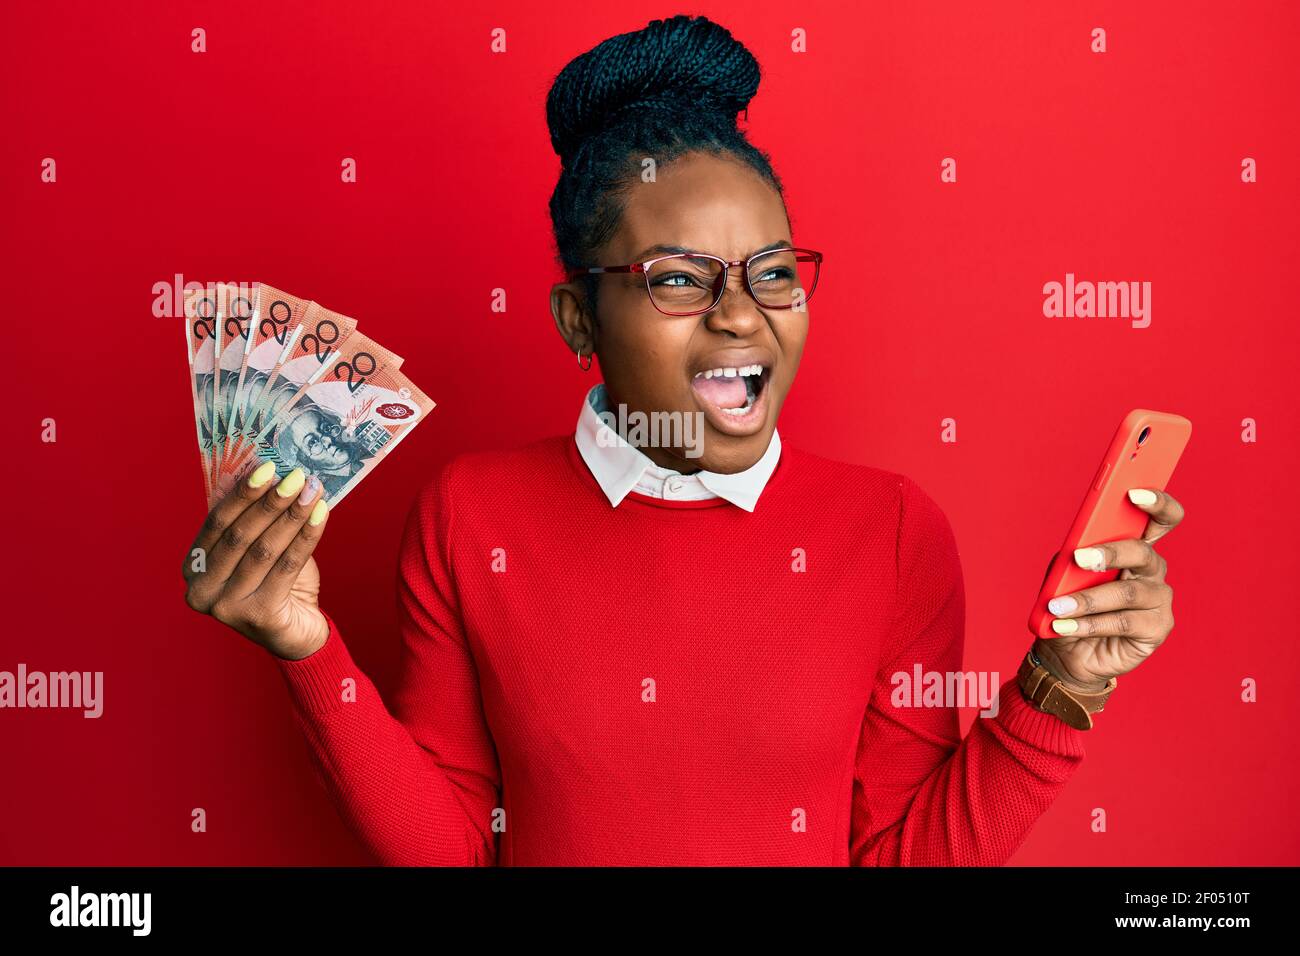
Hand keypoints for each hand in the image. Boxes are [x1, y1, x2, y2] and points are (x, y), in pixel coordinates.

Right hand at [182, 461, 331, 660]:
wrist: (296, 632)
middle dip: (271, 502)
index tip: (269, 467)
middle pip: (240, 535)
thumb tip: (268, 473)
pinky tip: (320, 515)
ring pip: (264, 550)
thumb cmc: (275, 584)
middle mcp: (201, 590)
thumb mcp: (257, 550)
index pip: (217, 523)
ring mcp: (226, 607)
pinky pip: (287, 566)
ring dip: (292, 515)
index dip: (243, 493)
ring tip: (313, 491)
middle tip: (297, 476)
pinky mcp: (258, 616)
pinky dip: (305, 536)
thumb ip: (253, 520)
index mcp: (193, 568)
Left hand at [1031, 487, 1184, 693]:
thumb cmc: (1068, 603)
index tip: (1134, 493)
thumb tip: (1076, 551)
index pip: (1160, 519)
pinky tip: (1064, 626)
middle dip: (1111, 553)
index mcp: (1134, 548)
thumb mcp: (1064, 574)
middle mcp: (1153, 570)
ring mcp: (1159, 600)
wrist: (1065, 650)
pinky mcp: (1157, 628)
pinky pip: (1123, 622)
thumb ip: (1072, 558)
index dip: (1156, 503)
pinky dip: (1088, 624)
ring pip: (1127, 592)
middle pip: (1143, 553)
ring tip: (1056, 607)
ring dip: (1086, 600)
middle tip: (1080, 558)